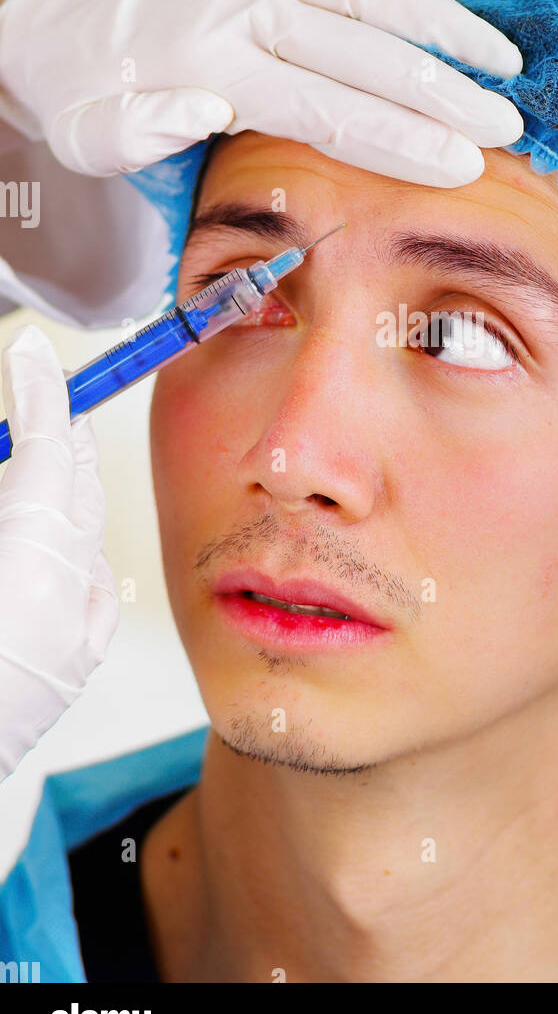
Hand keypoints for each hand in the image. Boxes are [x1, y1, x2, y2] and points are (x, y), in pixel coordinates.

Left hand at [0, 0, 522, 187]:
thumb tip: (202, 108)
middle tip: (509, 127)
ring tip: (507, 65)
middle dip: (446, 93)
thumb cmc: (88, 87)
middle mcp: (254, 10)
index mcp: (215, 64)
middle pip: (368, 52)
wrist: (70, 5)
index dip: (400, 139)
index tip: (461, 165)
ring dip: (450, 25)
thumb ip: (136, 127)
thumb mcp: (86, 131)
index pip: (326, 107)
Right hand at [0, 325, 118, 780]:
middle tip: (42, 394)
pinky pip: (92, 583)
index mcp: (29, 555)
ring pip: (87, 528)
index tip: (34, 353)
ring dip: (65, 488)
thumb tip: (8, 455)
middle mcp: (66, 587)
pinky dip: (74, 551)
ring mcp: (79, 626)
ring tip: (43, 460)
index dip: (40, 390)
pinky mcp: (79, 660)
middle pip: (77, 479)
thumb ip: (2, 482)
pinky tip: (56, 541)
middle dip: (62, 433)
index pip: (48, 445)